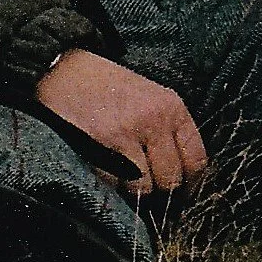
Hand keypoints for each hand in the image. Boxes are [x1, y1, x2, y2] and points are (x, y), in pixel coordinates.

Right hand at [34, 48, 207, 196]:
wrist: (64, 70)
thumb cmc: (109, 87)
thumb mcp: (150, 97)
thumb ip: (169, 131)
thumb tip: (181, 177)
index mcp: (172, 108)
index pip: (196, 161)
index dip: (189, 183)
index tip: (180, 191)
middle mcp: (153, 121)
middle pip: (171, 180)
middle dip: (159, 191)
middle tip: (147, 187)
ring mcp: (125, 134)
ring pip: (143, 188)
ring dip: (132, 189)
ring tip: (121, 174)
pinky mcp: (98, 147)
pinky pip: (114, 184)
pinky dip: (110, 184)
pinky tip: (103, 167)